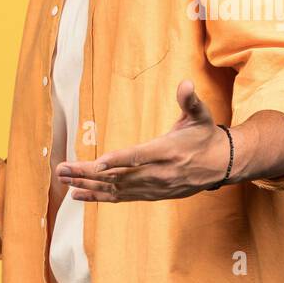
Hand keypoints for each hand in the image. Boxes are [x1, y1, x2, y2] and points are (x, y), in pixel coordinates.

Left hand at [56, 79, 231, 200]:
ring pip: (115, 190)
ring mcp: (154, 188)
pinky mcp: (151, 195)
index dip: (118, 160)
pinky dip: (98, 197)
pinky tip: (78, 194)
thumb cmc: (206, 136)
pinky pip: (120, 198)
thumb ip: (190, 101)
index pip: (139, 157)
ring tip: (64, 180)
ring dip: (87, 185)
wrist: (221, 165)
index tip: (97, 162)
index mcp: (168, 152)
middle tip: (62, 169)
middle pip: (119, 176)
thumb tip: (186, 84)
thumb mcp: (201, 115)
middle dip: (88, 173)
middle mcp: (159, 173)